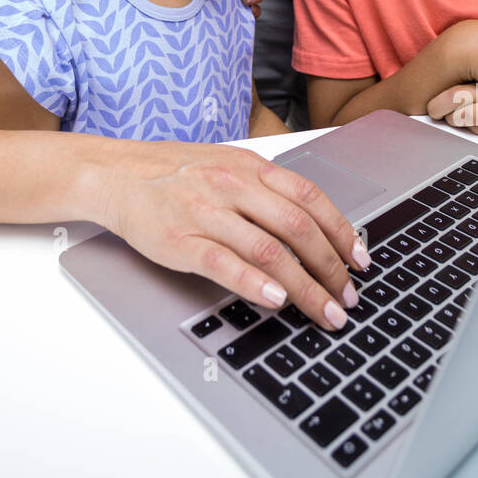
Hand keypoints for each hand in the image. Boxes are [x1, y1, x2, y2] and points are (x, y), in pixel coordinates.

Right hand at [96, 138, 371, 329]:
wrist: (116, 174)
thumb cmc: (173, 172)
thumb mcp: (226, 165)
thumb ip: (265, 190)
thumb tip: (312, 225)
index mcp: (249, 167)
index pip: (310, 199)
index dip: (342, 232)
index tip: (361, 261)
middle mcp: (233, 186)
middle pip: (298, 228)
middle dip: (331, 268)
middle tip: (347, 298)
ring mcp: (207, 212)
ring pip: (269, 251)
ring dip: (305, 288)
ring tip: (324, 312)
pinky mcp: (181, 240)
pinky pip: (225, 264)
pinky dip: (255, 284)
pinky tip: (276, 301)